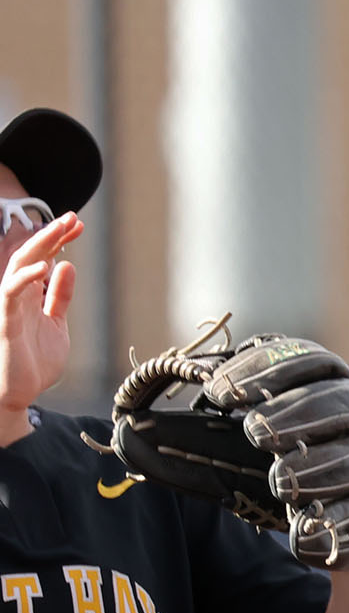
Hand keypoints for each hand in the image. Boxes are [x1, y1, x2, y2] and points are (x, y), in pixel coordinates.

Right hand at [1, 214, 81, 418]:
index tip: (78, 224)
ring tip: (59, 229)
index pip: (43, 259)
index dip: (59, 240)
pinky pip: (10, 293)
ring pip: (18, 267)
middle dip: (51, 235)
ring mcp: (9, 307)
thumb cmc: (33, 361)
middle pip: (31, 256)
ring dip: (39, 246)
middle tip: (72, 217)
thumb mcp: (56, 323)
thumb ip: (59, 296)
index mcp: (30, 295)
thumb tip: (67, 266)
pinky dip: (26, 277)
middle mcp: (17, 296)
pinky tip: (45, 264)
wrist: (17, 395)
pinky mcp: (5, 321)